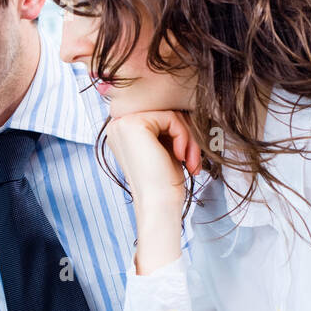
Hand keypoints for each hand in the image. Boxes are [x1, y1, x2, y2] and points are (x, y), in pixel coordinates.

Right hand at [105, 110, 201, 275]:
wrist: (158, 204)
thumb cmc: (164, 183)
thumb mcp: (164, 147)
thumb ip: (166, 126)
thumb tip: (182, 106)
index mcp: (122, 131)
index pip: (159, 117)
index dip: (179, 133)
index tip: (189, 157)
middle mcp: (117, 125)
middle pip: (164, 113)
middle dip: (186, 135)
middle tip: (194, 160)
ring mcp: (122, 123)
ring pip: (170, 115)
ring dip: (188, 138)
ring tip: (191, 161)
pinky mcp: (134, 123)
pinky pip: (171, 117)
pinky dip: (184, 136)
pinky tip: (182, 156)